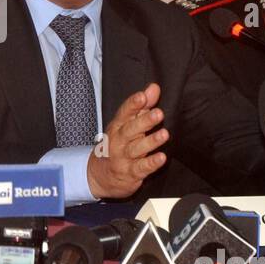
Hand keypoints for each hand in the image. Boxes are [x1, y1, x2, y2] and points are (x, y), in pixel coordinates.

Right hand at [86, 82, 168, 199]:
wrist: (101, 175)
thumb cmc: (118, 144)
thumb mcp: (127, 124)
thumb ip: (142, 106)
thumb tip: (154, 88)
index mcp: (118, 126)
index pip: (124, 112)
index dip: (133, 104)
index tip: (143, 96)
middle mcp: (119, 141)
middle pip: (130, 129)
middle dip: (144, 121)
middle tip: (158, 113)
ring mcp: (124, 157)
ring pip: (137, 148)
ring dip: (150, 141)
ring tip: (164, 134)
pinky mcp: (131, 173)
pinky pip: (141, 168)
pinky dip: (151, 163)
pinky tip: (161, 158)